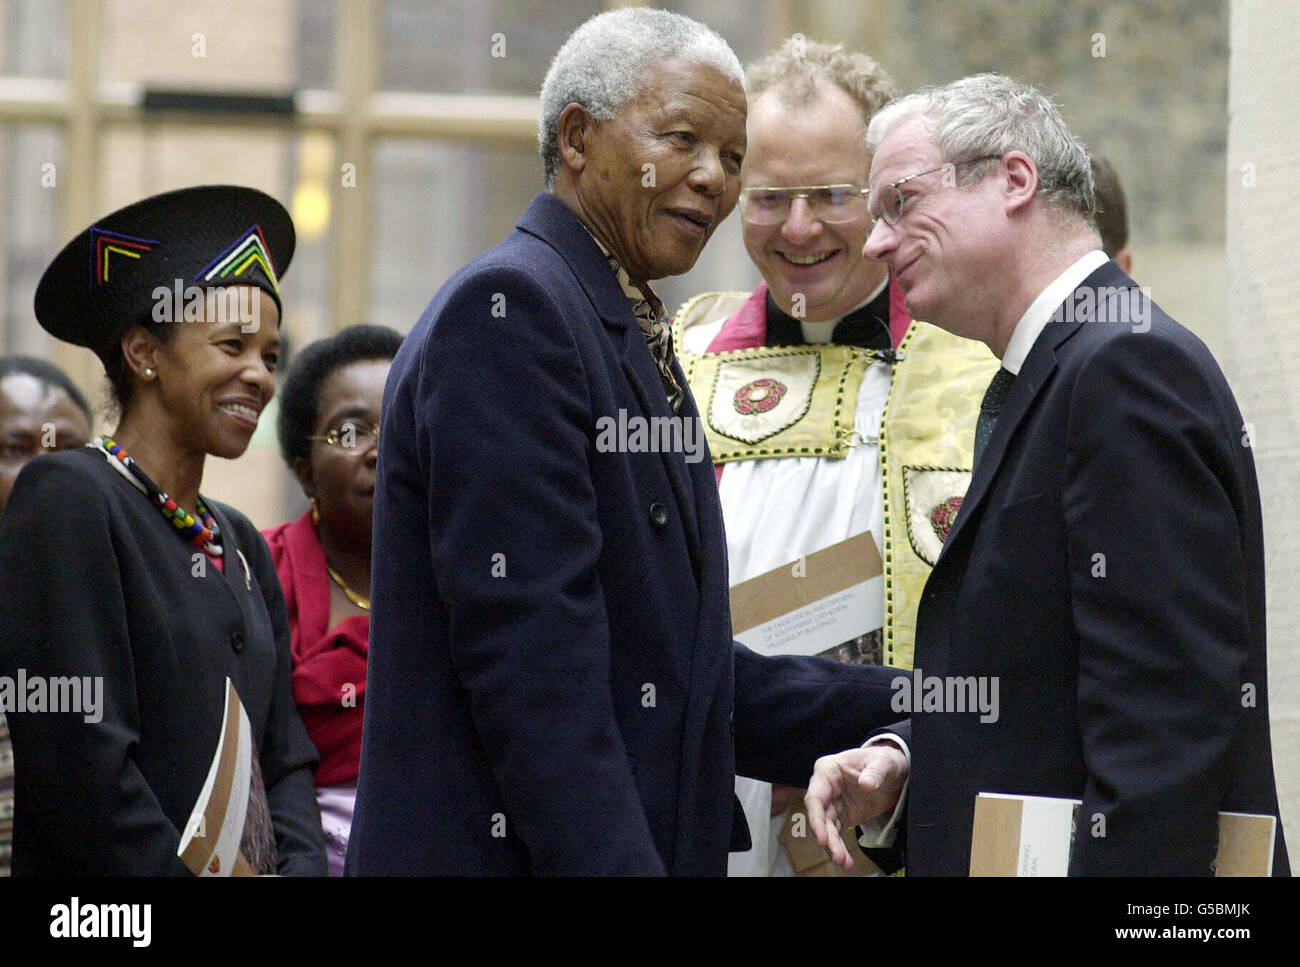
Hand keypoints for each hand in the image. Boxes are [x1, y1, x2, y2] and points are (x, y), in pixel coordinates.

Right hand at [804, 742, 907, 870]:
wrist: (894, 771)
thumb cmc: (884, 760)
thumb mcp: (884, 762)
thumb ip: (875, 772)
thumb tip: (866, 784)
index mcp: (828, 770)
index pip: (815, 796)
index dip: (816, 818)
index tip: (822, 838)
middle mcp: (826, 787)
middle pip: (819, 815)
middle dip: (826, 836)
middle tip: (836, 855)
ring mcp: (833, 802)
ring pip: (827, 827)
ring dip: (833, 846)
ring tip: (843, 862)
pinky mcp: (843, 815)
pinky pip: (837, 833)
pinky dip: (840, 846)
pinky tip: (846, 860)